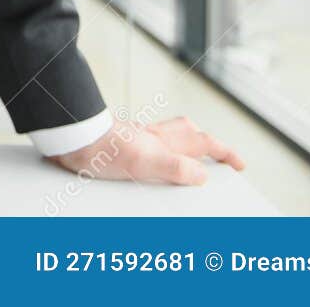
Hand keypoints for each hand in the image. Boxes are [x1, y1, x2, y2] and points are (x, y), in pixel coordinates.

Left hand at [51, 116, 245, 184]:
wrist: (70, 141)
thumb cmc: (99, 148)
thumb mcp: (144, 162)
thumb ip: (175, 166)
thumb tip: (201, 175)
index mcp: (163, 141)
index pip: (203, 144)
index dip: (224, 153)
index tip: (240, 165)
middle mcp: (150, 138)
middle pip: (187, 135)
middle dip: (206, 144)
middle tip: (218, 156)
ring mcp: (134, 140)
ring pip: (166, 140)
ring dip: (181, 148)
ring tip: (190, 162)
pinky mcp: (117, 147)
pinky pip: (144, 150)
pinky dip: (155, 155)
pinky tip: (148, 166)